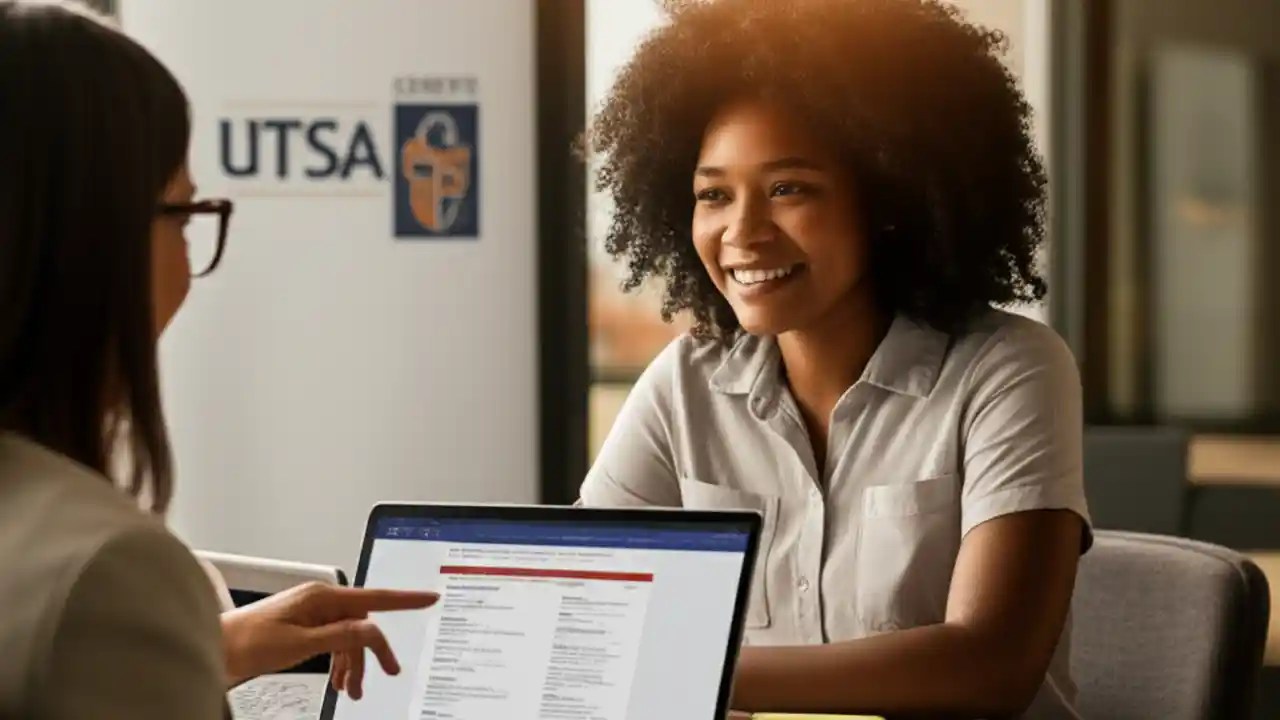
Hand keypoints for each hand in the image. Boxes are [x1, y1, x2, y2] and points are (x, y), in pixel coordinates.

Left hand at [220, 582, 437, 695]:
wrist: (213, 648)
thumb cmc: (245, 642)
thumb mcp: (298, 643)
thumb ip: (338, 635)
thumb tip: (371, 630)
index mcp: (321, 597)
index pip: (373, 597)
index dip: (405, 599)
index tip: (429, 598)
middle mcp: (319, 601)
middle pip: (362, 624)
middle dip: (371, 652)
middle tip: (384, 674)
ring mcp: (312, 614)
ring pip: (348, 637)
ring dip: (353, 663)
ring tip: (351, 689)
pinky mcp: (304, 627)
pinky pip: (334, 642)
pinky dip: (339, 662)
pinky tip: (338, 680)